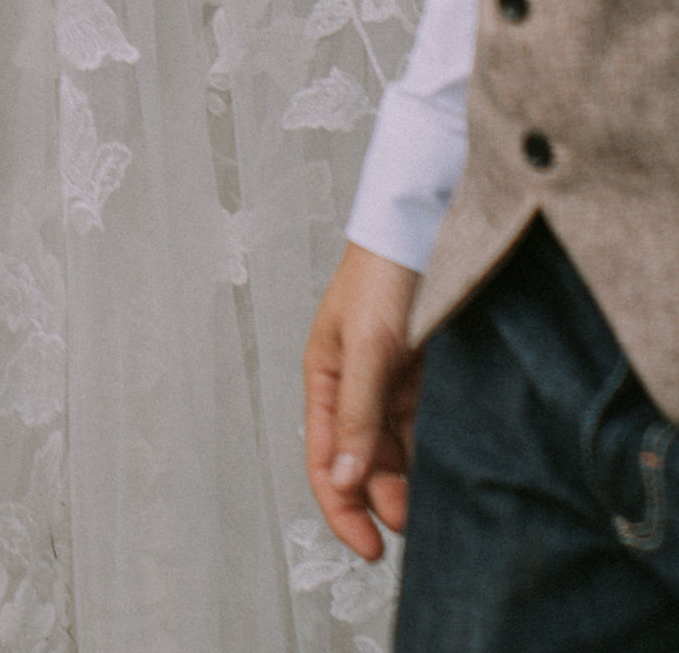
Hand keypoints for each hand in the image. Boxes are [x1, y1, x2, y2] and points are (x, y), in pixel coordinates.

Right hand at [303, 243, 421, 562]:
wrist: (429, 227)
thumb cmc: (383, 272)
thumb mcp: (365, 346)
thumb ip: (354, 414)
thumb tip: (341, 478)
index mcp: (324, 376)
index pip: (323, 459)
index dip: (340, 508)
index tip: (368, 549)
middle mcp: (355, 386)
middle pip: (362, 463)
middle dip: (383, 499)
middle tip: (414, 524)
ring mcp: (392, 383)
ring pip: (398, 452)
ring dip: (412, 481)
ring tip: (437, 502)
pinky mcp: (427, 379)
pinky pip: (427, 430)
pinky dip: (436, 455)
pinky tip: (453, 467)